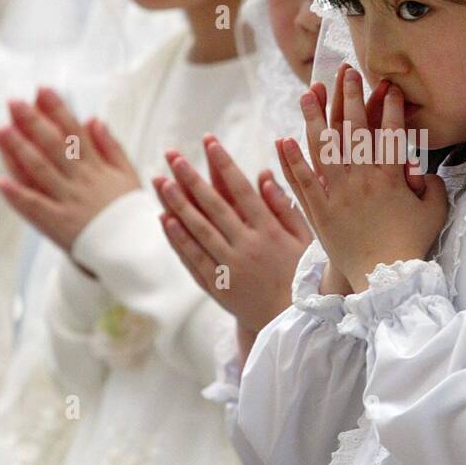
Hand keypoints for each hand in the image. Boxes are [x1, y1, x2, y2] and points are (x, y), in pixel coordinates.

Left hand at [0, 87, 140, 253]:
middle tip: (13, 102)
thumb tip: (94, 119)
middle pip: (53, 146)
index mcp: (97, 167)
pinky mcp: (58, 224)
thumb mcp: (128, 175)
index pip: (74, 131)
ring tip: (0, 130)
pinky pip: (35, 207)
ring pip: (40, 171)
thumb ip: (111, 147)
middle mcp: (81, 180)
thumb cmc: (129, 212)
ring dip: (18, 149)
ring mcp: (68, 201)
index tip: (42, 90)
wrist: (133, 250)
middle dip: (33, 122)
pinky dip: (16, 194)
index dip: (57, 109)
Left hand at [154, 135, 312, 332]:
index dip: (224, 164)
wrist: (291, 322)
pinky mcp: (217, 286)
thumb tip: (264, 175)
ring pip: (198, 230)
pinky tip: (165, 219)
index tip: (211, 142)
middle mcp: (246, 247)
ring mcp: (229, 267)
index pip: (242, 190)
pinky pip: (193, 258)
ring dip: (177, 204)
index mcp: (269, 232)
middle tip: (173, 155)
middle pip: (213, 206)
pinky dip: (178, 239)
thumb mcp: (304, 239)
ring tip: (161, 181)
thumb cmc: (301, 276)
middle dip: (191, 178)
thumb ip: (284, 207)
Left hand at [277, 63, 446, 293]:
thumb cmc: (411, 246)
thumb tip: (417, 167)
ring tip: (307, 93)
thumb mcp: (433, 211)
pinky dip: (292, 160)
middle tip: (345, 72)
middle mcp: (362, 180)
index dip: (389, 106)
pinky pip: (302, 181)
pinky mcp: (319, 212)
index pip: (389, 132)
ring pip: (323, 148)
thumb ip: (430, 184)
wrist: (385, 280)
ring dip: (314, 117)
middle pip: (353, 130)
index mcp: (391, 178)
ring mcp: (338, 195)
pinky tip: (283, 139)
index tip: (386, 86)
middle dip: (350, 97)